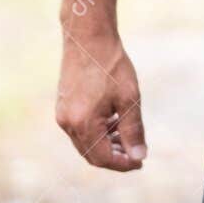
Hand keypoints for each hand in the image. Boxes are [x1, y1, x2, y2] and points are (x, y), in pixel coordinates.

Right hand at [55, 30, 146, 170]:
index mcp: (83, 123)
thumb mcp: (129, 99)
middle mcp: (67, 123)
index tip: (141, 161)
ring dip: (107, 145)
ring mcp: (62, 115)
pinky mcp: (63, 107)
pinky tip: (115, 123)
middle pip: (92, 154)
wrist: (88, 38)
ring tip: (128, 138)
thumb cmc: (111, 66)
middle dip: (115, 157)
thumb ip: (133, 130)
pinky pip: (80, 130)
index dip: (123, 164)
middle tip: (137, 155)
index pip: (103, 158)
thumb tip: (139, 156)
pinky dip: (97, 133)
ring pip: (86, 143)